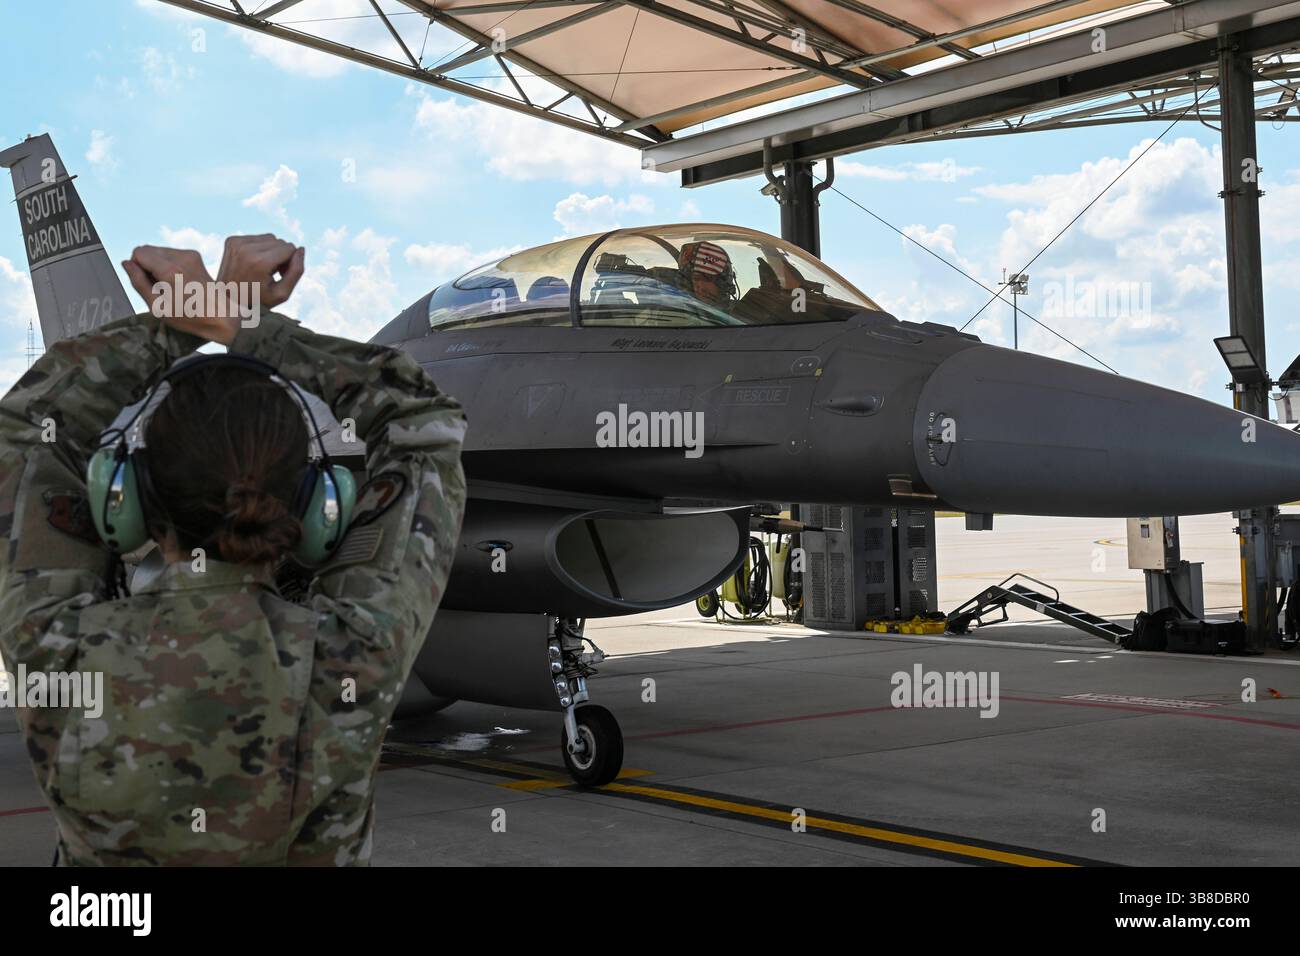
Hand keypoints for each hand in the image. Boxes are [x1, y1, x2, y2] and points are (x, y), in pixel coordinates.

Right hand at [122, 245, 238, 344]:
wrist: (221, 316)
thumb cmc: (190, 316)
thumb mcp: (157, 306)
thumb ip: (138, 282)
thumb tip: (126, 263)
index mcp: (171, 269)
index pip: (139, 252)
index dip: (136, 267)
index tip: (146, 283)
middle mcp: (182, 257)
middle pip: (148, 249)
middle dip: (146, 265)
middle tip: (158, 287)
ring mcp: (191, 255)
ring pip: (159, 251)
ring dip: (157, 265)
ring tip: (169, 286)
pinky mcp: (195, 256)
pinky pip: (171, 254)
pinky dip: (168, 265)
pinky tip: (177, 281)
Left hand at [217, 234, 304, 309]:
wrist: (226, 300)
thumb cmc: (257, 300)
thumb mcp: (282, 294)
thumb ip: (297, 271)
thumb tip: (301, 249)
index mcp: (259, 262)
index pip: (289, 248)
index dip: (290, 262)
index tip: (281, 276)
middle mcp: (246, 249)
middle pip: (279, 241)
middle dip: (281, 255)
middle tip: (272, 273)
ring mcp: (236, 243)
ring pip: (269, 237)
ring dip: (270, 251)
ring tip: (263, 267)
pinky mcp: (231, 240)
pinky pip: (256, 238)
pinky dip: (258, 249)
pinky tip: (253, 262)